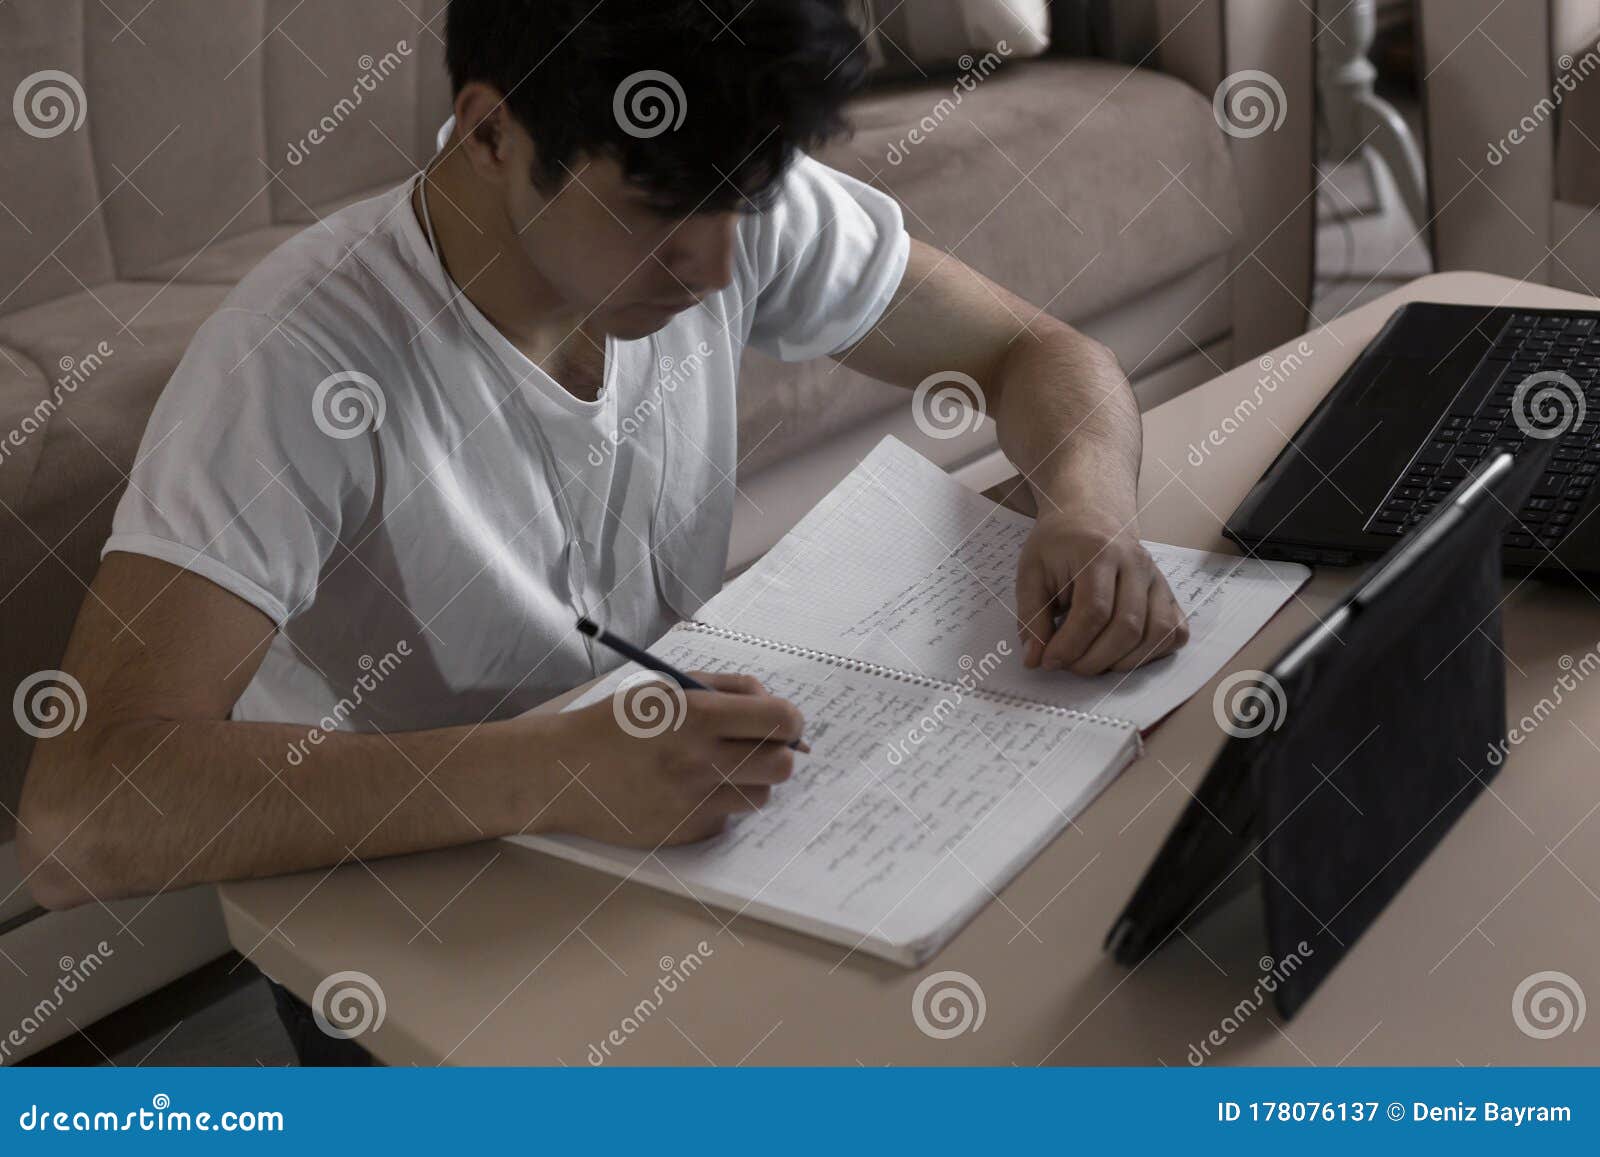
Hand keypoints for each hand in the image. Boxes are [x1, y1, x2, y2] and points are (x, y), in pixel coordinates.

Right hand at [543, 672, 806, 847]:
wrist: (565, 772)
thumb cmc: (619, 723)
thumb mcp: (669, 687)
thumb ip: (727, 689)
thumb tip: (777, 707)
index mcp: (697, 716)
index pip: (779, 720)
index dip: (790, 720)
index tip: (783, 722)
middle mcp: (699, 762)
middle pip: (782, 765)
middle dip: (779, 753)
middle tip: (760, 746)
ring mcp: (693, 803)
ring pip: (761, 796)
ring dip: (751, 781)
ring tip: (720, 768)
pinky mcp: (686, 833)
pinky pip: (728, 818)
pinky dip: (719, 804)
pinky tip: (688, 791)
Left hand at [1015, 507, 1188, 675]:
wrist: (1092, 513)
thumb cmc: (1059, 544)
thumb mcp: (1031, 572)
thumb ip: (1031, 617)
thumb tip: (1034, 660)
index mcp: (1100, 553)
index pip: (1094, 611)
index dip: (1071, 644)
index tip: (1049, 661)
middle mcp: (1137, 564)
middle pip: (1128, 627)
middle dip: (1094, 659)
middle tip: (1068, 666)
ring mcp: (1158, 579)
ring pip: (1157, 633)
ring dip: (1124, 662)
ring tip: (1092, 662)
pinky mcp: (1168, 594)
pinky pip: (1175, 632)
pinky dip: (1153, 653)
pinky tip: (1123, 654)